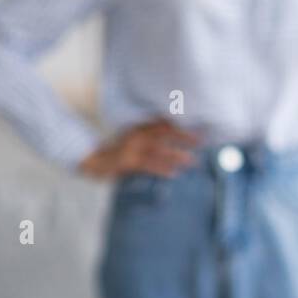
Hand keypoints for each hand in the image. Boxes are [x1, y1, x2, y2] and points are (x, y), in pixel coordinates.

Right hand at [77, 118, 201, 179]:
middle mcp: (137, 135)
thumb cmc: (121, 150)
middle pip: (164, 134)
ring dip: (176, 156)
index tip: (198, 127)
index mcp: (140, 127)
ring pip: (158, 151)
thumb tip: (176, 133)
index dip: (181, 124)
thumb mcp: (136, 138)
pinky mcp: (127, 162)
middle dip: (183, 137)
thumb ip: (152, 135)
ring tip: (192, 160)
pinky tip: (174, 174)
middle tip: (201, 140)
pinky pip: (148, 166)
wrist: (96, 160)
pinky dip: (161, 169)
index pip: (163, 123)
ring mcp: (132, 148)